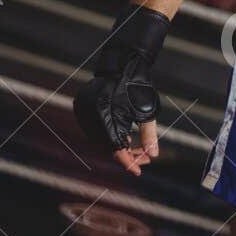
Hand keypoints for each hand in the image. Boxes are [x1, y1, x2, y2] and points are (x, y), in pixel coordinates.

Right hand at [73, 4, 169, 175]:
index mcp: (107, 115)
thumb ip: (149, 135)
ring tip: (135, 148)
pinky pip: (95, 129)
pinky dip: (108, 135)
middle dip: (126, 154)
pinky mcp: (81, 107)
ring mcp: (83, 111)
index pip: (116, 148)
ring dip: (116, 146)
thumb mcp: (147, 112)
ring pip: (100, 139)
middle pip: (107, 145)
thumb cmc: (137, 86)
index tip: (138, 171)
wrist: (123, 63)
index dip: (128, 162)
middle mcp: (91, 115)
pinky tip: (123, 137)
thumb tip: (154, 155)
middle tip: (143, 159)